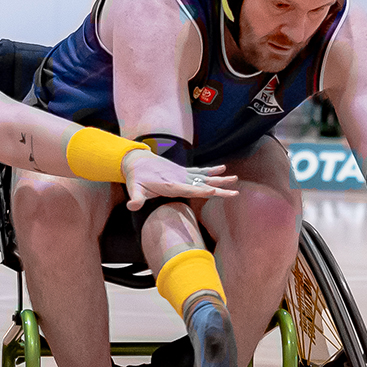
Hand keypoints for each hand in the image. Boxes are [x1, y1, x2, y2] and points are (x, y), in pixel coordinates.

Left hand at [121, 148, 237, 209]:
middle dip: (219, 188)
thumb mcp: (134, 189)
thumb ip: (135, 199)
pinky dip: (211, 170)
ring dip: (220, 178)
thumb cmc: (135, 178)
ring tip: (235, 179)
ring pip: (204, 177)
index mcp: (169, 185)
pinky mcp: (182, 170)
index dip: (200, 190)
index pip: (188, 189)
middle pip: (202, 184)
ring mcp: (182, 173)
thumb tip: (131, 206)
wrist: (136, 160)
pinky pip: (199, 171)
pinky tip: (223, 168)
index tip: (214, 190)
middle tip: (234, 192)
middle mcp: (179, 178)